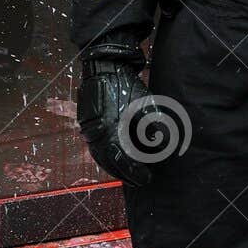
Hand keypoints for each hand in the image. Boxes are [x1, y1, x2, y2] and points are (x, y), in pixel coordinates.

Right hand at [75, 38, 156, 187]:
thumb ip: (151, 129)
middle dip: (125, 174)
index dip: (135, 172)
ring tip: (128, 175)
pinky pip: (96, 148)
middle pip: (110, 163)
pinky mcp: (87, 124)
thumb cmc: (126, 85)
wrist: (103, 66)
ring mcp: (88, 129)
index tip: (147, 179)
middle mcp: (95, 134)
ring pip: (101, 157)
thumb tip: (160, 148)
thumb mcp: (145, 106)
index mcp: (109, 130)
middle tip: (139, 182)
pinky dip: (107, 157)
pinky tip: (115, 159)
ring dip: (115, 168)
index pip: (122, 160)